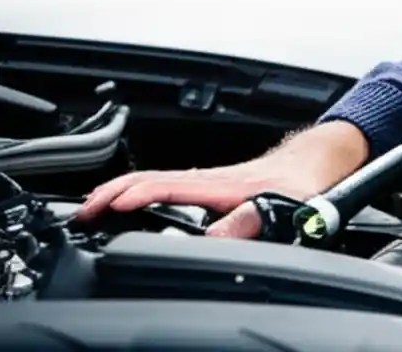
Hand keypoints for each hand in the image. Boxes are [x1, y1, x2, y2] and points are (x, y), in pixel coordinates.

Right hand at [75, 121, 369, 237]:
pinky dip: (140, 190)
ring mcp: (208, 180)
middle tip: (83, 210)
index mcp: (223, 184)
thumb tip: (216, 238)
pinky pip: (166, 184)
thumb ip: (251, 220)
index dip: (136, 194)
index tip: (108, 206)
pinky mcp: (210, 185)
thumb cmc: (305, 184)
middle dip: (113, 192)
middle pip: (152, 179)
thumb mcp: (286, 205)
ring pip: (156, 180)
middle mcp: (211, 179)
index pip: (168, 186)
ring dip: (122, 190)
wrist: (317, 164)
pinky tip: (131, 201)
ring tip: (94, 206)